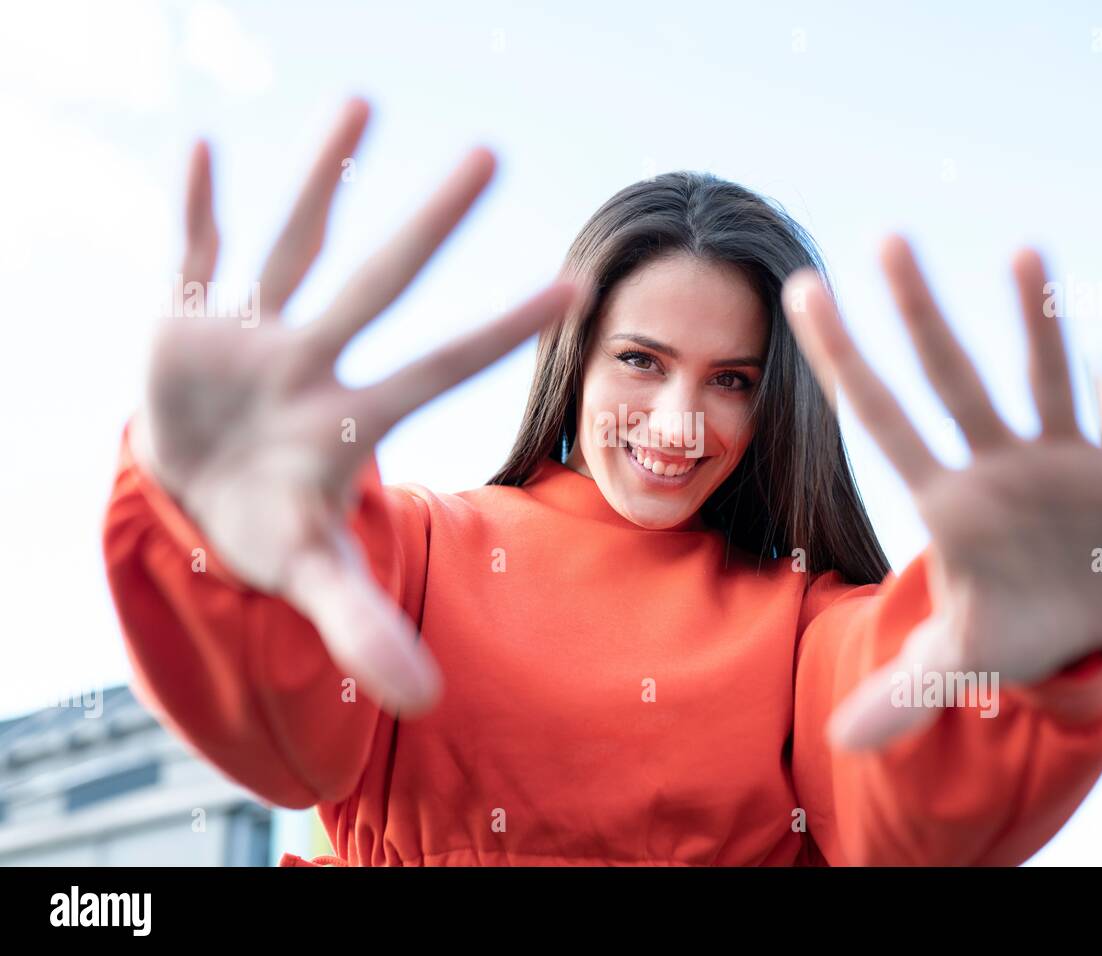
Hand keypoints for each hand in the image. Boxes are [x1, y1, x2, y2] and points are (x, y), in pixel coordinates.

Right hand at [131, 98, 583, 716]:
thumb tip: (425, 701)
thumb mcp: (311, 575)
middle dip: (431, 224)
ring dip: (321, 176)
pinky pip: (194, 255)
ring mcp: (254, 335)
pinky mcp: (188, 321)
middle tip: (494, 153)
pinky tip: (203, 151)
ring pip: (295, 242)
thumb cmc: (269, 524)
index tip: (576, 285)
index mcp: (352, 419)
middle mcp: (315, 363)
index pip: (442, 366)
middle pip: (382, 282)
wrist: (197, 490)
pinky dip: (196, 209)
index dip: (502, 331)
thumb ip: (366, 627)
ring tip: (362, 102)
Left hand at [782, 237, 1101, 749]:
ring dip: (1035, 320)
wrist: (1087, 625)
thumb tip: (842, 744)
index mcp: (945, 501)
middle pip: (951, 379)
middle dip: (922, 315)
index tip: (802, 294)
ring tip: (1021, 251)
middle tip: (887, 239)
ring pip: (1041, 378)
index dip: (844, 364)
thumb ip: (903, 693)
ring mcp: (1060, 459)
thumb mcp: (959, 663)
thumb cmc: (1011, 626)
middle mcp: (995, 464)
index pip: (881, 421)